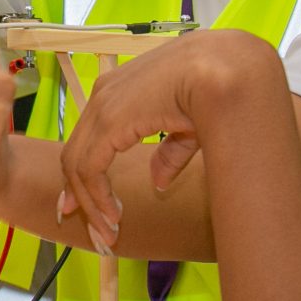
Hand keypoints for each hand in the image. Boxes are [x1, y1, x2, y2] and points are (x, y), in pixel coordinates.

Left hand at [60, 31, 274, 249]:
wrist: (224, 70)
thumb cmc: (214, 89)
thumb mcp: (188, 127)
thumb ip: (169, 153)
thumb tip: (158, 182)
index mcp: (119, 91)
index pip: (88, 138)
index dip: (85, 175)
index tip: (87, 205)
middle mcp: (103, 96)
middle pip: (76, 153)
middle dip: (81, 194)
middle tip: (95, 228)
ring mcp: (102, 107)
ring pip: (77, 165)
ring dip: (91, 202)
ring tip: (107, 231)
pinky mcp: (108, 122)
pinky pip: (89, 168)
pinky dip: (97, 196)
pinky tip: (113, 215)